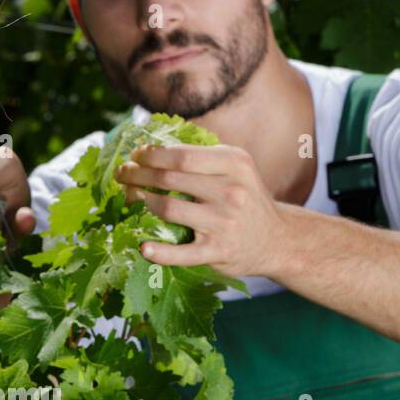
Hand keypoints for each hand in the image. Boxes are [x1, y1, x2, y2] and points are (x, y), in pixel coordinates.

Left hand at [114, 142, 287, 279]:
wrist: (277, 239)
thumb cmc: (246, 199)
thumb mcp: (237, 168)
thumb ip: (205, 157)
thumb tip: (157, 145)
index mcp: (234, 164)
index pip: (182, 155)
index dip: (152, 155)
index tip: (135, 155)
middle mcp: (230, 191)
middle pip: (171, 179)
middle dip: (138, 175)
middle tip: (122, 174)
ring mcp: (224, 222)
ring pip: (170, 209)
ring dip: (141, 203)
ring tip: (127, 199)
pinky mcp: (218, 251)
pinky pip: (183, 253)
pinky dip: (161, 252)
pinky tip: (143, 247)